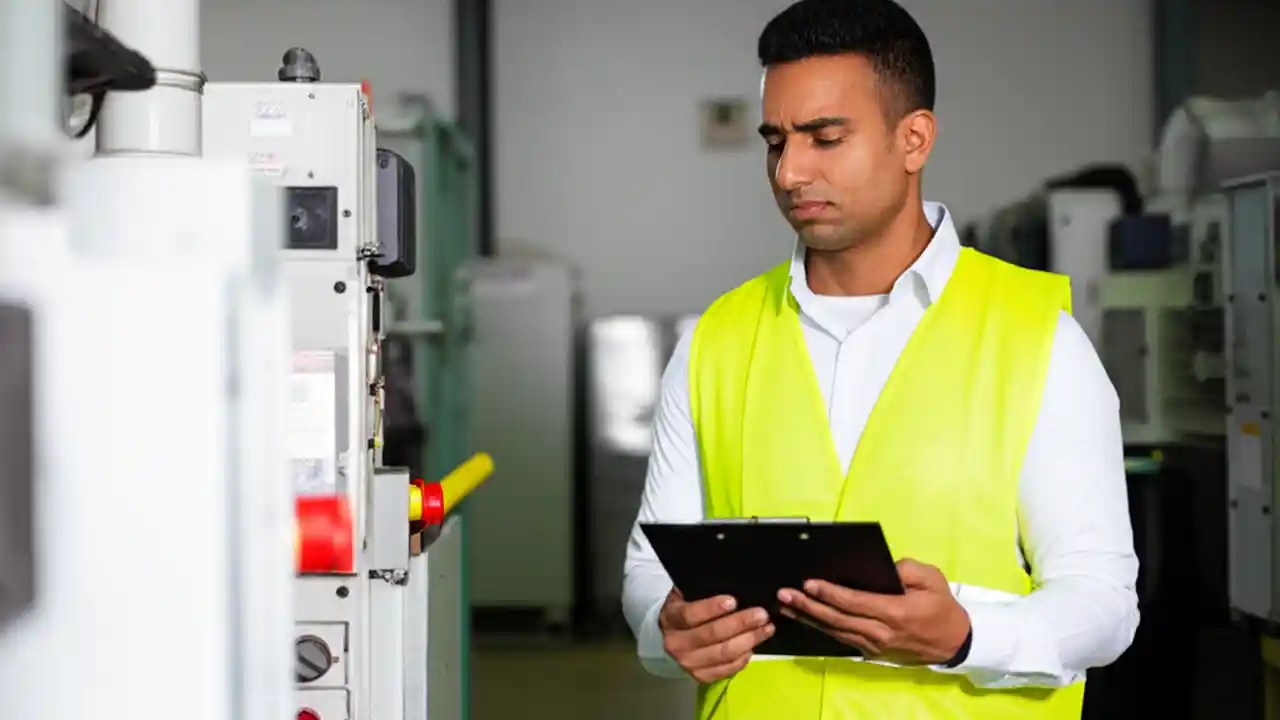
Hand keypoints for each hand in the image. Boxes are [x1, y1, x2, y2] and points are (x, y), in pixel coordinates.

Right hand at [658, 589, 775, 682]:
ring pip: (723, 653)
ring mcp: (688, 663)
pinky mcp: (701, 676)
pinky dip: (743, 658)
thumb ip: (701, 590)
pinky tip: (754, 645)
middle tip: (761, 614)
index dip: (711, 608)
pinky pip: (727, 669)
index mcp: (671, 618)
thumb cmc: (685, 608)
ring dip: (748, 640)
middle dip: (740, 623)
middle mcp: (676, 643)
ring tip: (766, 628)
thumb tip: (730, 584)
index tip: (733, 601)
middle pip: (711, 635)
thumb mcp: (685, 594)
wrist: (670, 636)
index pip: (690, 614)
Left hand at [777, 558, 969, 665]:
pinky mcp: (872, 653)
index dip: (829, 594)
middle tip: (784, 595)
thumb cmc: (941, 607)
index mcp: (896, 613)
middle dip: (808, 606)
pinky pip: (842, 639)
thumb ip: (907, 568)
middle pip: (838, 619)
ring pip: (835, 632)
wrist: (953, 643)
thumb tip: (882, 565)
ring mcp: (875, 646)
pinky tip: (806, 619)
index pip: (855, 602)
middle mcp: (881, 632)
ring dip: (809, 619)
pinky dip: (822, 629)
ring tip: (786, 606)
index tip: (808, 583)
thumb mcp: (932, 579)